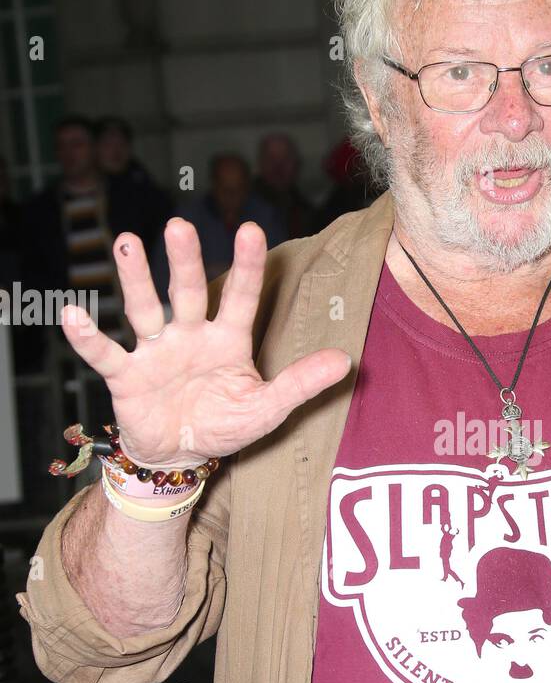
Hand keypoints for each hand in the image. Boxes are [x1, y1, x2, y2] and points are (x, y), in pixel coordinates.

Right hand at [59, 218, 351, 467]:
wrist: (180, 456)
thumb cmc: (224, 425)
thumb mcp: (267, 409)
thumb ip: (301, 384)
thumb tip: (345, 363)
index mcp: (227, 339)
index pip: (242, 297)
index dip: (247, 266)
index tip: (251, 229)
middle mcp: (190, 336)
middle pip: (189, 293)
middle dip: (184, 262)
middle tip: (179, 226)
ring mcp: (155, 352)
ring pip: (144, 309)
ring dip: (134, 279)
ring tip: (125, 243)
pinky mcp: (126, 376)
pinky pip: (105, 353)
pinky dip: (88, 337)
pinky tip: (72, 314)